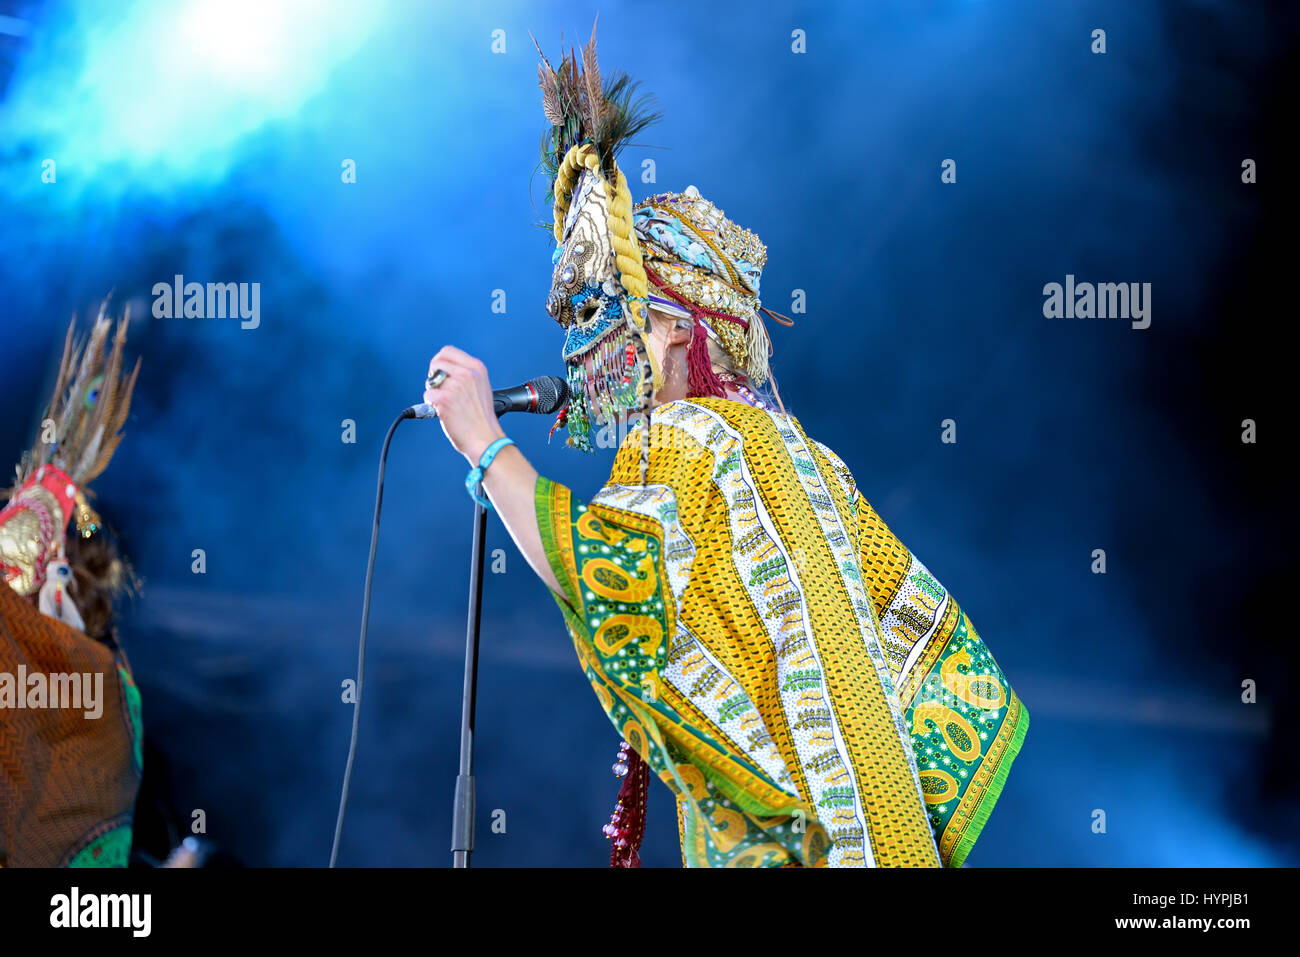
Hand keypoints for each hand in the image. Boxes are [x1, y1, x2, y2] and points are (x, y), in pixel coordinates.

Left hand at [423, 346, 505, 462]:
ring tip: (446, 404)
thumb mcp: (481, 387)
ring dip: (433, 391)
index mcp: (477, 368)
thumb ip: (466, 375)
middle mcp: (467, 374)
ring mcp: (455, 386)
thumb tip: (443, 371)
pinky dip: (431, 405)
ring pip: (430, 380)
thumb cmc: (482, 419)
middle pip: (436, 362)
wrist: (486, 439)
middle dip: (434, 376)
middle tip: (441, 390)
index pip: (448, 351)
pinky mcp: (444, 399)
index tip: (439, 372)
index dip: (440, 361)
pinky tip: (443, 412)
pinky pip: (427, 395)